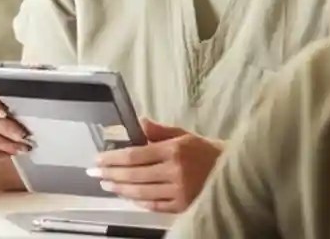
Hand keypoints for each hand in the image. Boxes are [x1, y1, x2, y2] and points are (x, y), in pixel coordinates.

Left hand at [90, 119, 224, 212]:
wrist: (236, 172)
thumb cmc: (207, 151)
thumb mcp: (185, 134)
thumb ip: (160, 131)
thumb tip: (139, 123)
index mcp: (174, 150)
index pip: (135, 155)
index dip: (113, 158)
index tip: (98, 158)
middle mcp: (175, 171)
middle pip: (134, 174)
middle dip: (111, 174)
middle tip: (94, 173)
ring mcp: (179, 191)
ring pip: (141, 192)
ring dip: (120, 188)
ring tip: (106, 184)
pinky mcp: (184, 206)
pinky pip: (155, 206)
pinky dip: (139, 202)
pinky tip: (128, 197)